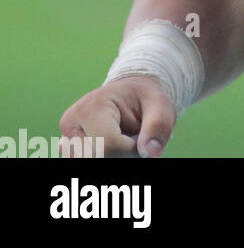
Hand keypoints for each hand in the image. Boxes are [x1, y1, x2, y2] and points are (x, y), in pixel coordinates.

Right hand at [58, 76, 176, 157]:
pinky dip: (107, 158)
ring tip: (122, 142)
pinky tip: (113, 150)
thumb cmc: (145, 101)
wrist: (130, 98)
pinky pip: (89, 162)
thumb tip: (150, 154)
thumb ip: (158, 126)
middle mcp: (72, 124)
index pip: (109, 145)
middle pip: (99, 158)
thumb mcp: (160, 105)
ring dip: (113, 158)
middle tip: (132, 138)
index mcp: (92, 107)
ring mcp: (67, 140)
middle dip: (122, 156)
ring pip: (92, 162)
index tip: (140, 137)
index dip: (131, 150)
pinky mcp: (69, 151)